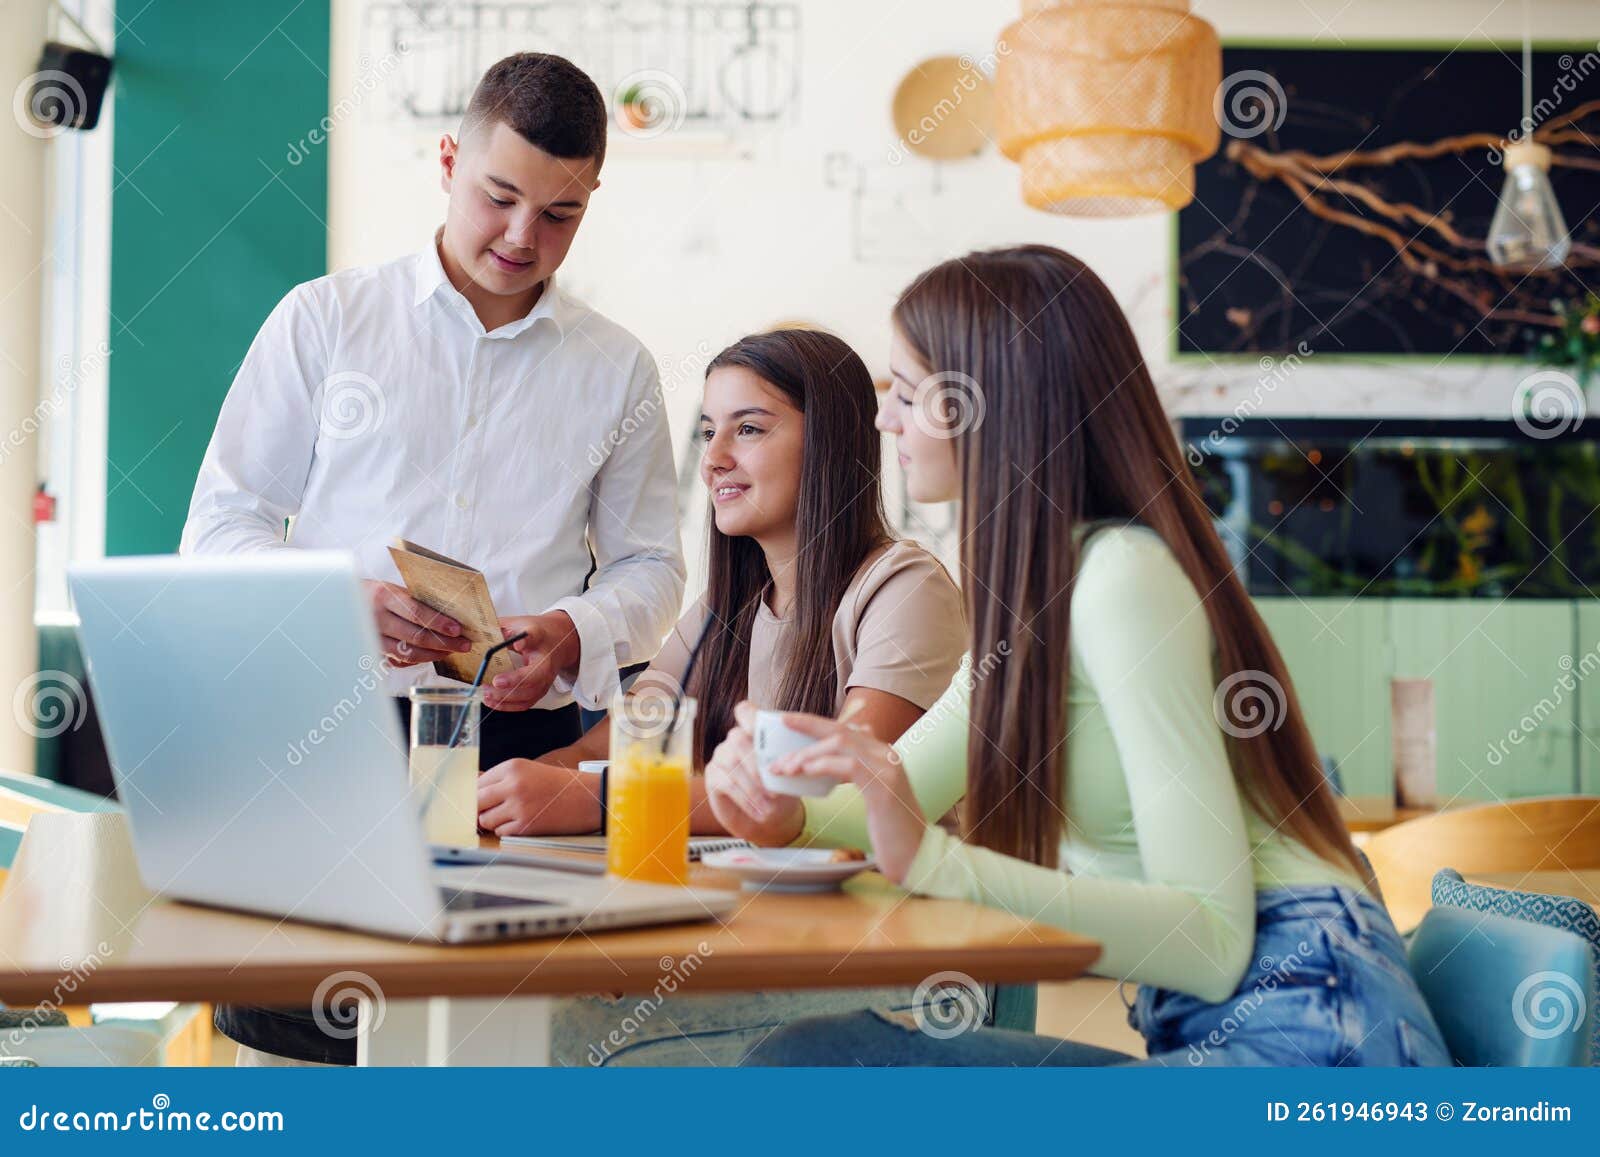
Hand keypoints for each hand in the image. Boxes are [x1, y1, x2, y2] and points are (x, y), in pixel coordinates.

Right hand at [363, 580, 468, 666]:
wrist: (343, 602)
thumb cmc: (376, 594)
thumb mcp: (393, 589)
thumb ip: (416, 601)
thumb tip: (450, 615)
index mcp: (384, 596)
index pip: (416, 613)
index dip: (439, 623)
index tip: (458, 630)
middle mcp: (376, 618)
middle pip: (415, 636)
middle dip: (444, 643)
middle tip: (464, 645)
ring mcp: (373, 638)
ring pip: (408, 653)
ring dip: (434, 654)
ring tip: (451, 651)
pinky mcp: (372, 651)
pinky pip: (399, 661)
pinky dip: (418, 660)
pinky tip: (432, 655)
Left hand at [477, 758, 601, 835]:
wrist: (588, 798)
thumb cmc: (560, 784)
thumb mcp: (529, 771)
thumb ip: (501, 778)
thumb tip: (473, 787)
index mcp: (512, 767)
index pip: (476, 783)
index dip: (474, 794)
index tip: (475, 800)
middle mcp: (512, 785)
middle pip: (476, 802)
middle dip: (479, 808)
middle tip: (485, 811)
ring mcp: (518, 807)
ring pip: (485, 819)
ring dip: (493, 820)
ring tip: (509, 815)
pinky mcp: (525, 826)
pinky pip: (501, 831)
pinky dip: (506, 830)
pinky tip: (521, 822)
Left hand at [485, 612, 580, 710]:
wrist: (558, 642)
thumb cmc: (537, 634)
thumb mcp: (519, 623)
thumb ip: (502, 628)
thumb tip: (481, 635)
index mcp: (540, 639)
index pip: (534, 637)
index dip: (525, 640)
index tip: (516, 643)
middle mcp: (546, 661)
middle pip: (534, 675)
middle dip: (513, 682)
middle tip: (492, 682)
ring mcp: (544, 680)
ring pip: (528, 694)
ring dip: (506, 697)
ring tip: (486, 693)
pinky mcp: (539, 691)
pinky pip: (524, 703)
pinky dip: (507, 705)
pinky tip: (492, 701)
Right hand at [704, 701, 804, 846]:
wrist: (767, 815)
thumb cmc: (781, 789)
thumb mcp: (789, 776)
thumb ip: (787, 764)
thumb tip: (790, 763)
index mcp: (754, 732)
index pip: (746, 712)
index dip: (750, 716)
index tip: (760, 730)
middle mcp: (734, 740)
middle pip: (738, 740)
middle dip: (757, 765)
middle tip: (774, 789)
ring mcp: (721, 756)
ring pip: (733, 765)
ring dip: (754, 788)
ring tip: (770, 806)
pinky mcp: (713, 776)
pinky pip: (728, 784)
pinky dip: (747, 800)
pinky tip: (760, 812)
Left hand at [767, 708, 926, 882]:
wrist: (918, 855)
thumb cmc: (891, 829)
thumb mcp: (871, 794)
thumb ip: (855, 773)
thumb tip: (824, 763)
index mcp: (882, 753)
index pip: (845, 727)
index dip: (814, 723)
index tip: (788, 721)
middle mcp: (886, 753)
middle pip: (840, 729)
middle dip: (806, 729)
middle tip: (779, 739)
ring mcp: (888, 768)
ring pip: (841, 743)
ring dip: (808, 753)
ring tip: (785, 767)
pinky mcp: (884, 787)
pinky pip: (850, 765)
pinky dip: (823, 765)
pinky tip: (805, 771)